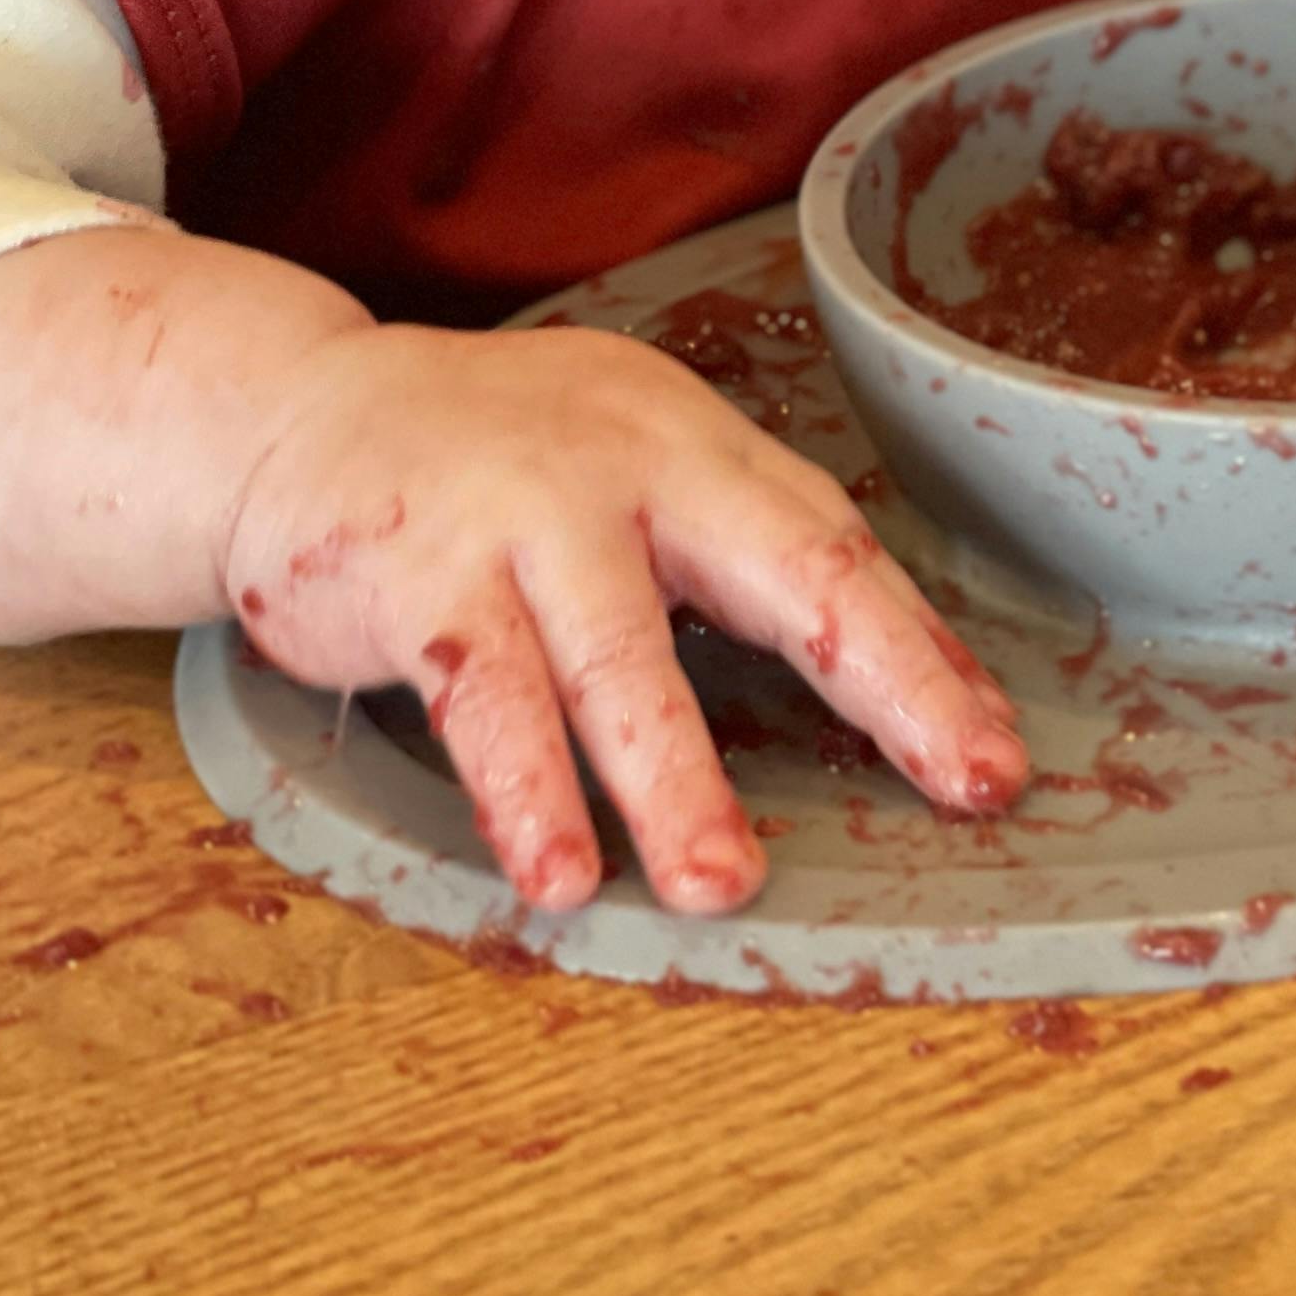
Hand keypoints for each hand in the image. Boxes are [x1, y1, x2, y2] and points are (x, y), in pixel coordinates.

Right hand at [217, 318, 1026, 915]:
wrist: (298, 409)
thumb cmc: (499, 463)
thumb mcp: (636, 475)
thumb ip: (743, 561)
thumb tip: (902, 680)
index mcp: (700, 445)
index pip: (839, 546)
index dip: (924, 654)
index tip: (997, 756)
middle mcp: (629, 464)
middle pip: (786, 568)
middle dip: (886, 680)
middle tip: (962, 781)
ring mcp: (522, 516)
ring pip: (620, 655)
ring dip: (674, 778)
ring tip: (721, 886)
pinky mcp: (420, 577)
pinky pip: (485, 697)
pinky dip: (524, 790)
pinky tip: (555, 872)